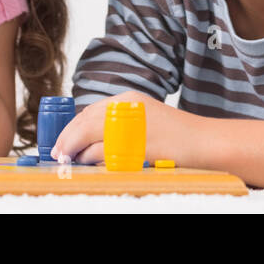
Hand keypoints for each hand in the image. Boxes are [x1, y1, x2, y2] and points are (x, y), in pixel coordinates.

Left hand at [49, 91, 206, 166]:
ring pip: (88, 133)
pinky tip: (86, 163)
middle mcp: (127, 107)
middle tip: (57, 153)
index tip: (62, 140)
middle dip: (67, 138)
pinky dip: (89, 157)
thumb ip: (121, 127)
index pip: (90, 111)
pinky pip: (102, 149)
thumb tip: (91, 144)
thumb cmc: (180, 138)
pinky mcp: (134, 141)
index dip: (72, 126)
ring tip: (68, 160)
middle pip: (84, 120)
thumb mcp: (147, 123)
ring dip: (74, 148)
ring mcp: (131, 122)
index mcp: (129, 100)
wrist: (206, 143)